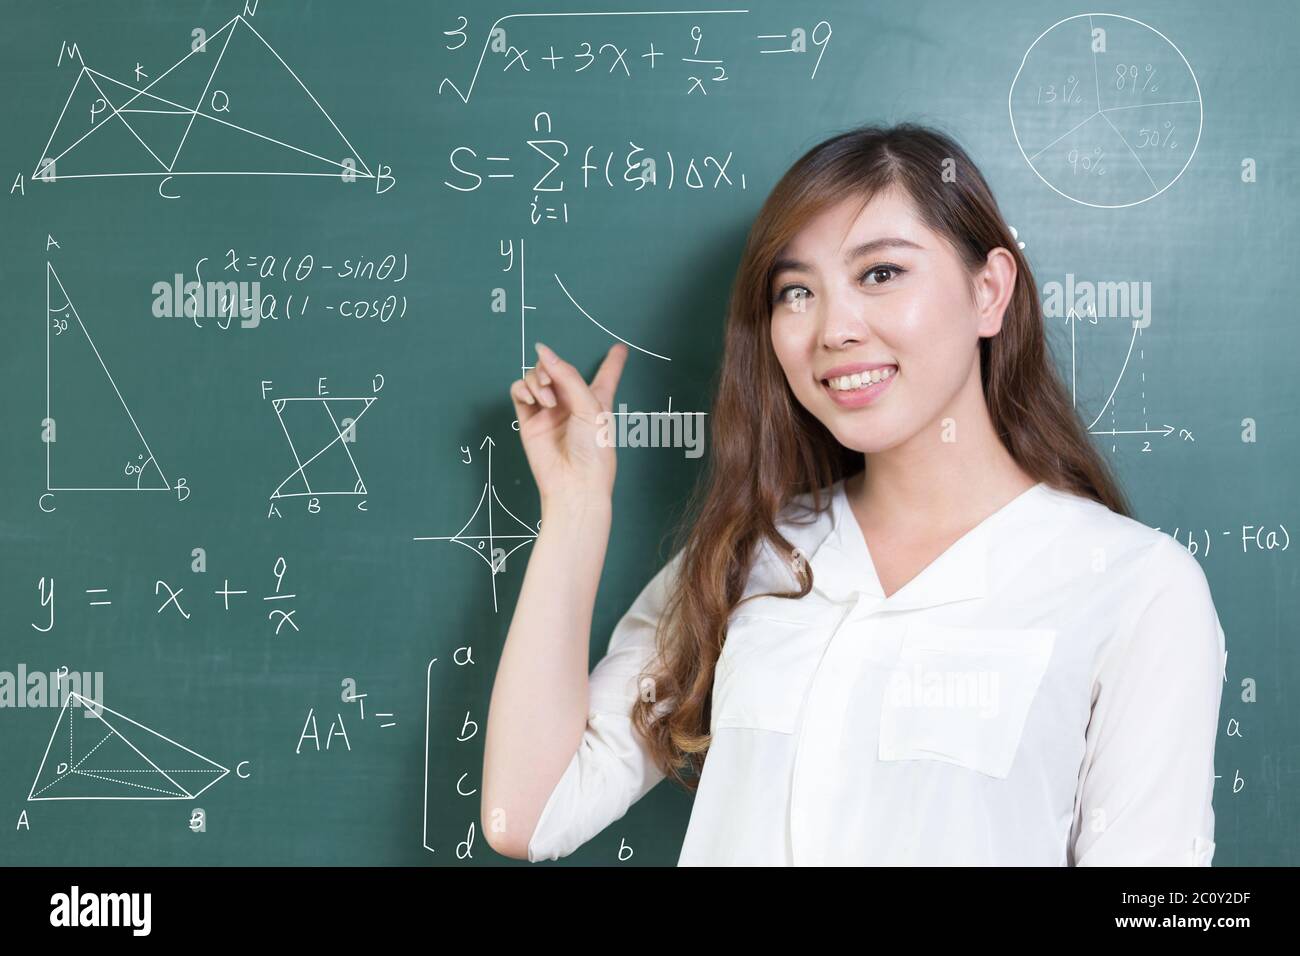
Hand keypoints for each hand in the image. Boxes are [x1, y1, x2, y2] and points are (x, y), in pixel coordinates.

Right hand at [509, 342, 628, 508]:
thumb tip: (542, 350)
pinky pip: (519, 393)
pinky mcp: (529, 420)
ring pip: (535, 378)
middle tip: (551, 381)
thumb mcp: (589, 406)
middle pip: (556, 368)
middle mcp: (572, 402)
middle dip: (550, 367)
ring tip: (546, 400)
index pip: (606, 375)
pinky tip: (532, 399)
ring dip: (537, 381)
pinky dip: (523, 389)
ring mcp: (548, 410)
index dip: (613, 361)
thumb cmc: (592, 449)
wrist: (574, 482)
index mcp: (596, 399)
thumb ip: (567, 375)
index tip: (620, 347)